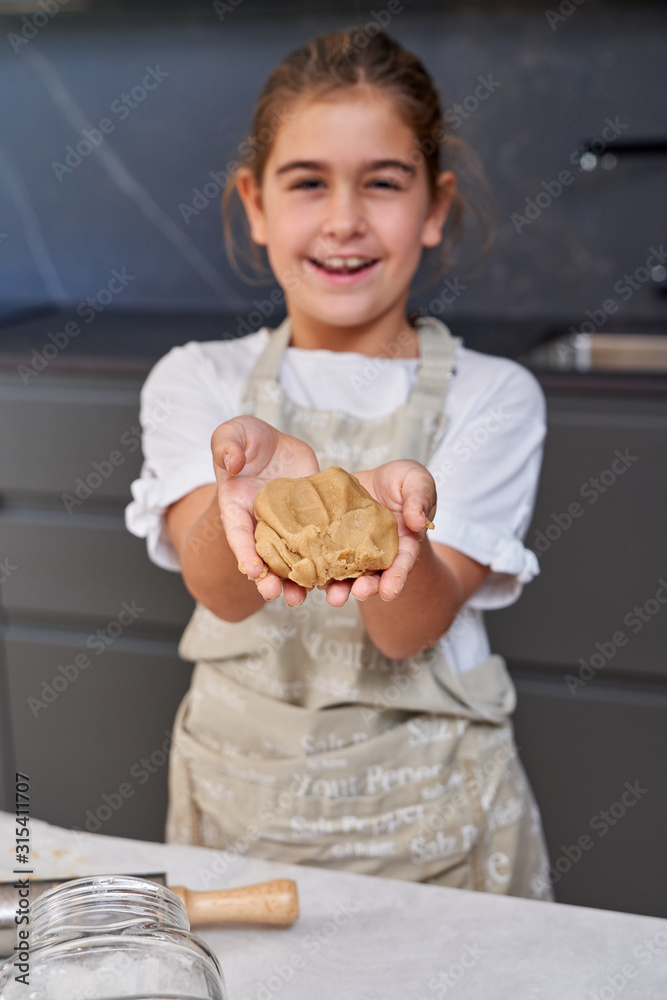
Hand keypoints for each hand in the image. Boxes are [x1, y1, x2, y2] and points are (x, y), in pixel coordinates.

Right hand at [211, 416, 318, 604]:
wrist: (276, 444)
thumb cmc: (247, 440)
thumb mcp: (233, 433)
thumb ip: (226, 445)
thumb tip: (232, 462)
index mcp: (237, 508)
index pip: (239, 533)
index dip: (245, 553)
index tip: (253, 570)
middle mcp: (262, 524)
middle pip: (263, 557)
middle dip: (268, 579)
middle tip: (276, 595)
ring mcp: (288, 526)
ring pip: (291, 559)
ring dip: (295, 580)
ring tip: (301, 600)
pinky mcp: (312, 521)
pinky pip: (318, 543)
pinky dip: (324, 560)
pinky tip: (333, 577)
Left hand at [321, 460, 436, 606]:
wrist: (369, 480)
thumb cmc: (400, 482)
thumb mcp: (416, 482)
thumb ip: (419, 499)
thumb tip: (419, 523)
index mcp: (403, 543)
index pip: (402, 563)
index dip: (397, 578)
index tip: (389, 592)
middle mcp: (378, 555)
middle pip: (374, 576)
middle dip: (367, 587)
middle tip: (360, 593)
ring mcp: (353, 552)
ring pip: (347, 575)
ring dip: (341, 588)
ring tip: (334, 597)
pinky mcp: (332, 543)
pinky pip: (323, 559)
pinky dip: (317, 571)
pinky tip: (309, 579)